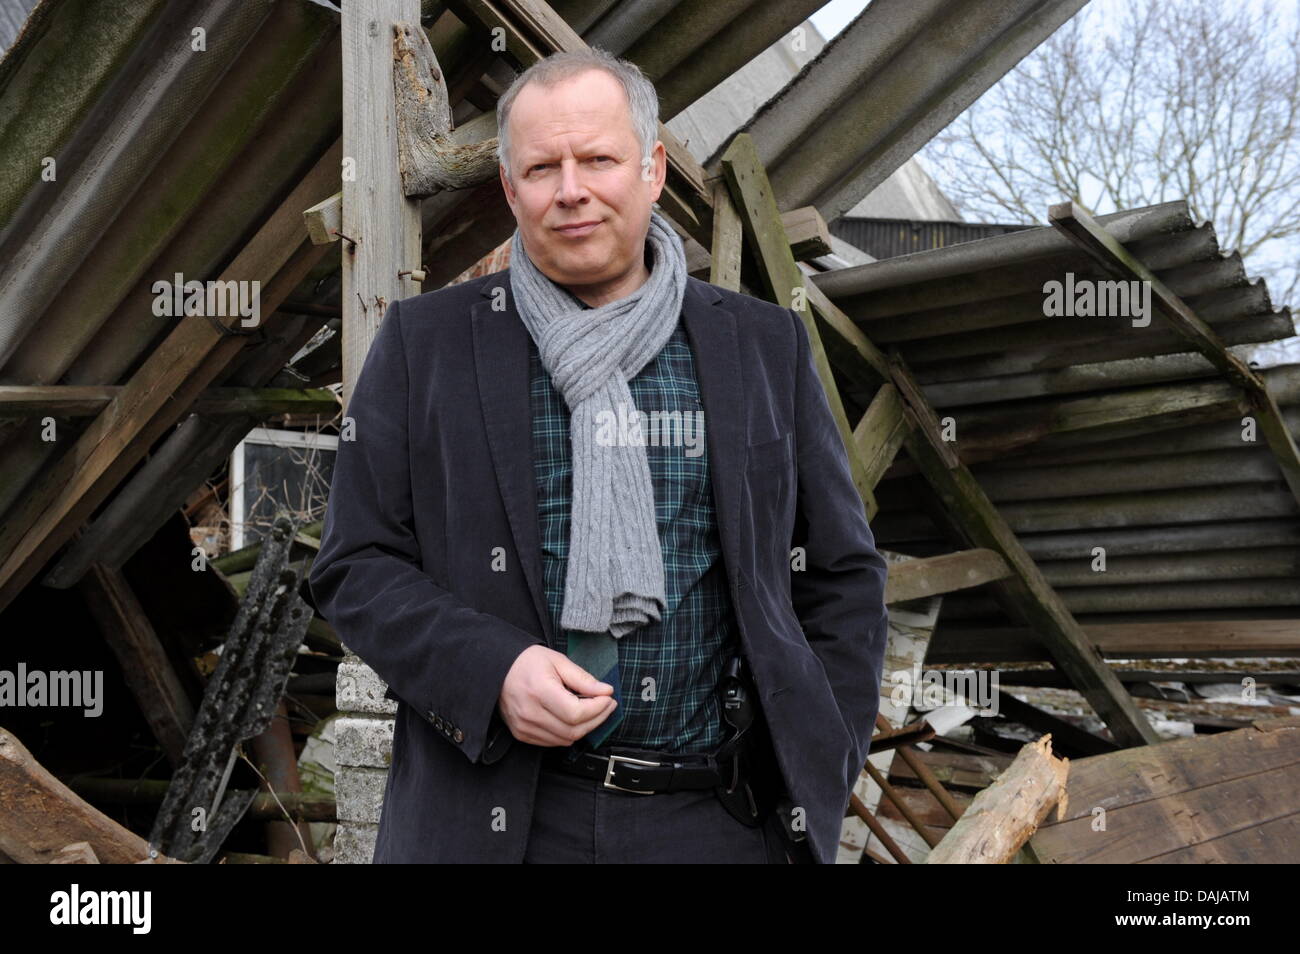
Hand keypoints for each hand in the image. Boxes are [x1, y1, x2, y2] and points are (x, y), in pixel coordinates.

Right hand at [498, 645, 617, 746]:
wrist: (497, 670)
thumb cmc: (527, 662)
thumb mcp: (558, 661)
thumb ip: (583, 679)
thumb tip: (605, 691)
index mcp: (539, 691)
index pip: (576, 713)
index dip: (598, 708)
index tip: (608, 697)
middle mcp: (530, 713)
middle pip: (574, 730)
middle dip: (597, 719)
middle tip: (607, 704)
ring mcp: (524, 727)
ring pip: (566, 739)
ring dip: (585, 727)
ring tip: (592, 710)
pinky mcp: (522, 734)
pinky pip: (554, 742)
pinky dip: (568, 732)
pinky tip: (573, 718)